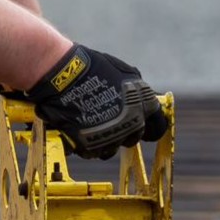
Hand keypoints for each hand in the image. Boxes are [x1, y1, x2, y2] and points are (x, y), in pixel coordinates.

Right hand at [25, 45, 165, 158]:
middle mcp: (131, 124)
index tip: (139, 122)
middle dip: (124, 130)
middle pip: (133, 138)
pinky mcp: (90, 146)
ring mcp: (111, 137)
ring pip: (112, 147)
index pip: (157, 127)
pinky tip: (78, 127)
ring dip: (104, 138)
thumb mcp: (123, 72)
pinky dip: (85, 143)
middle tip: (108, 118)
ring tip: (89, 122)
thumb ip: (137, 90)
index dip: (148, 124)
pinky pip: (92, 151)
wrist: (62, 74)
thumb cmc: (91, 67)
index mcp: (143, 106)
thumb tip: (146, 100)